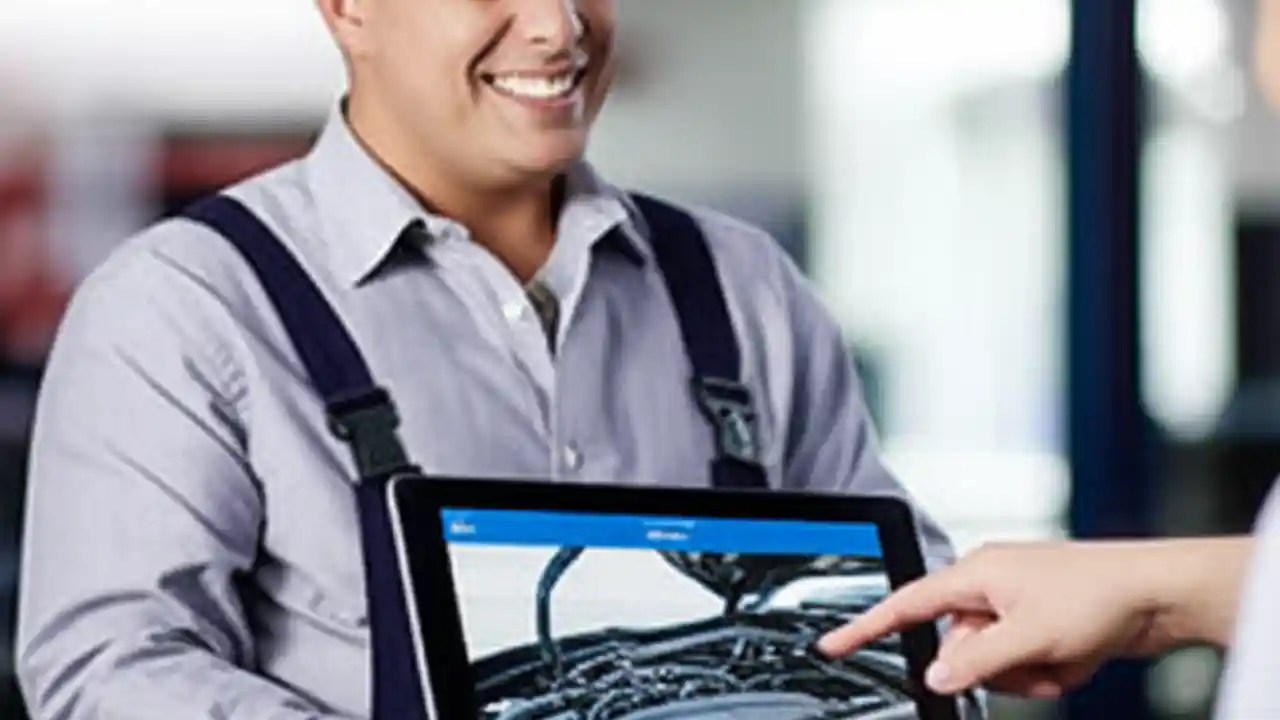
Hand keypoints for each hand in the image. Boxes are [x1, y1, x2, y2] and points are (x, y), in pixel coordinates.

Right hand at [815, 538, 1251, 698]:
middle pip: (960, 649)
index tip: (833, 644)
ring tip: (1063, 658)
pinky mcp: (1040, 624)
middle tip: (1035, 660)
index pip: (907, 603)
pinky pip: (1021, 665)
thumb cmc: (1098, 594)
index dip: (867, 625)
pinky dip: (1045, 672)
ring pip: (992, 664)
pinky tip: (1075, 659)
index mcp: (976, 574)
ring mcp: (1016, 607)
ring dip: (1026, 674)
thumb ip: (975, 661)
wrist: (1158, 595)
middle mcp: (990, 587)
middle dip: (996, 668)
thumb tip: (937, 677)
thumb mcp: (1030, 637)